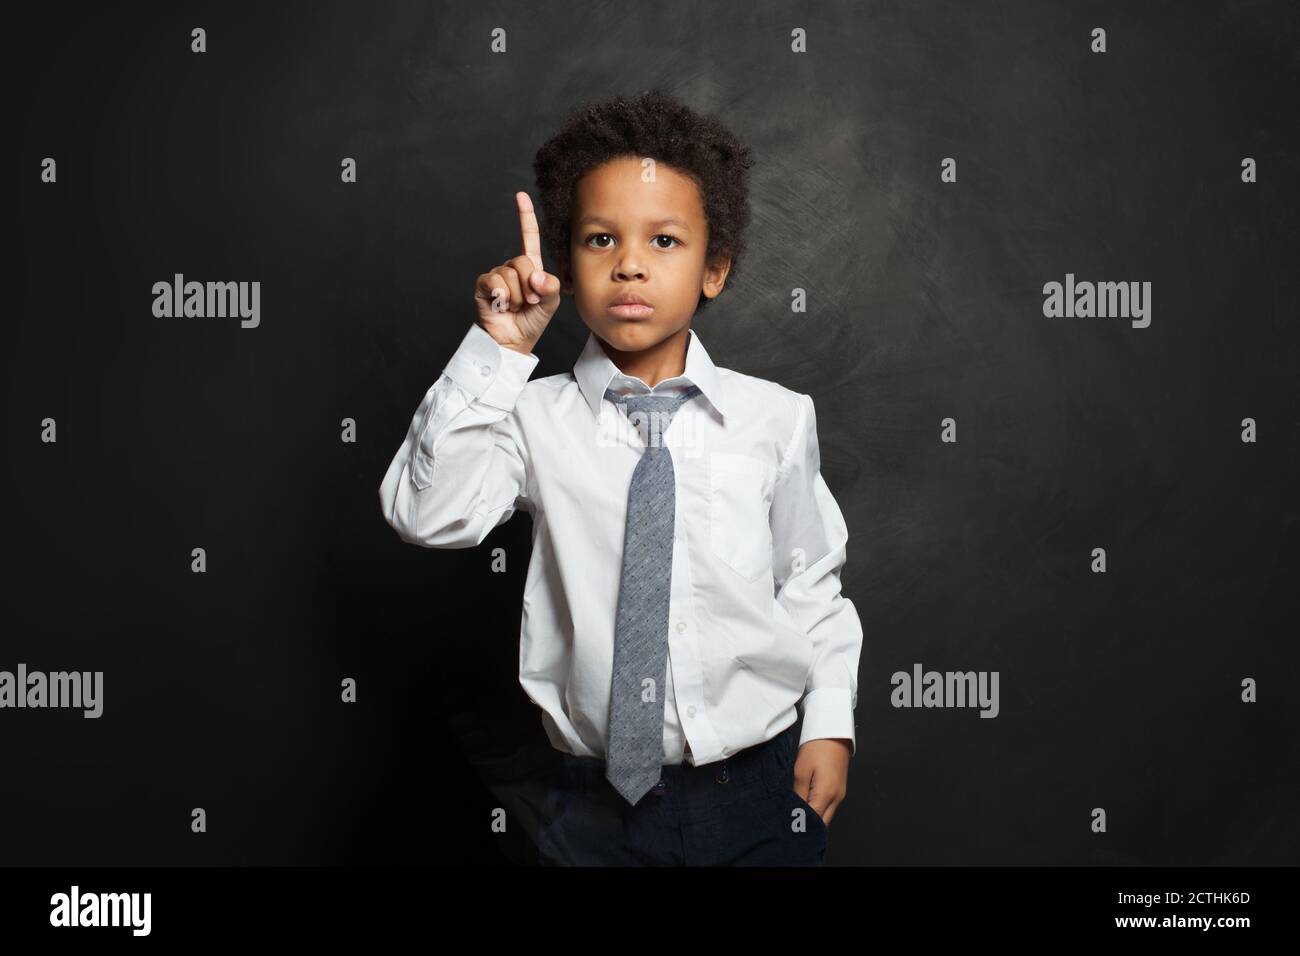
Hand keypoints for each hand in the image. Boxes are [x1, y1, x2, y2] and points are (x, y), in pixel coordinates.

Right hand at [474, 191, 561, 353]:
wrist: (513, 341)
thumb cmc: (532, 322)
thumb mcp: (550, 303)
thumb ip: (550, 287)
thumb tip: (536, 276)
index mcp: (530, 266)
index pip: (528, 236)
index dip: (525, 216)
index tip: (520, 195)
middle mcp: (512, 267)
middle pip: (522, 260)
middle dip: (529, 285)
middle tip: (530, 302)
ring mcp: (496, 275)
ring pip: (510, 274)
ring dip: (517, 295)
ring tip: (515, 307)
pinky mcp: (484, 285)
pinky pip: (495, 281)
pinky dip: (503, 296)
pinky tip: (502, 306)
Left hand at [793, 738, 850, 826]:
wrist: (833, 734)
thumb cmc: (817, 748)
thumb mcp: (801, 771)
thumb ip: (798, 795)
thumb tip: (794, 811)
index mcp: (826, 794)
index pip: (813, 821)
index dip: (800, 825)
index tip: (788, 825)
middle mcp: (836, 799)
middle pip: (822, 823)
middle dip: (807, 825)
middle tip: (791, 821)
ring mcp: (839, 796)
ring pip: (826, 816)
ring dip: (812, 817)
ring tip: (796, 812)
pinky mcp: (839, 791)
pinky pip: (828, 808)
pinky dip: (818, 810)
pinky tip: (806, 805)